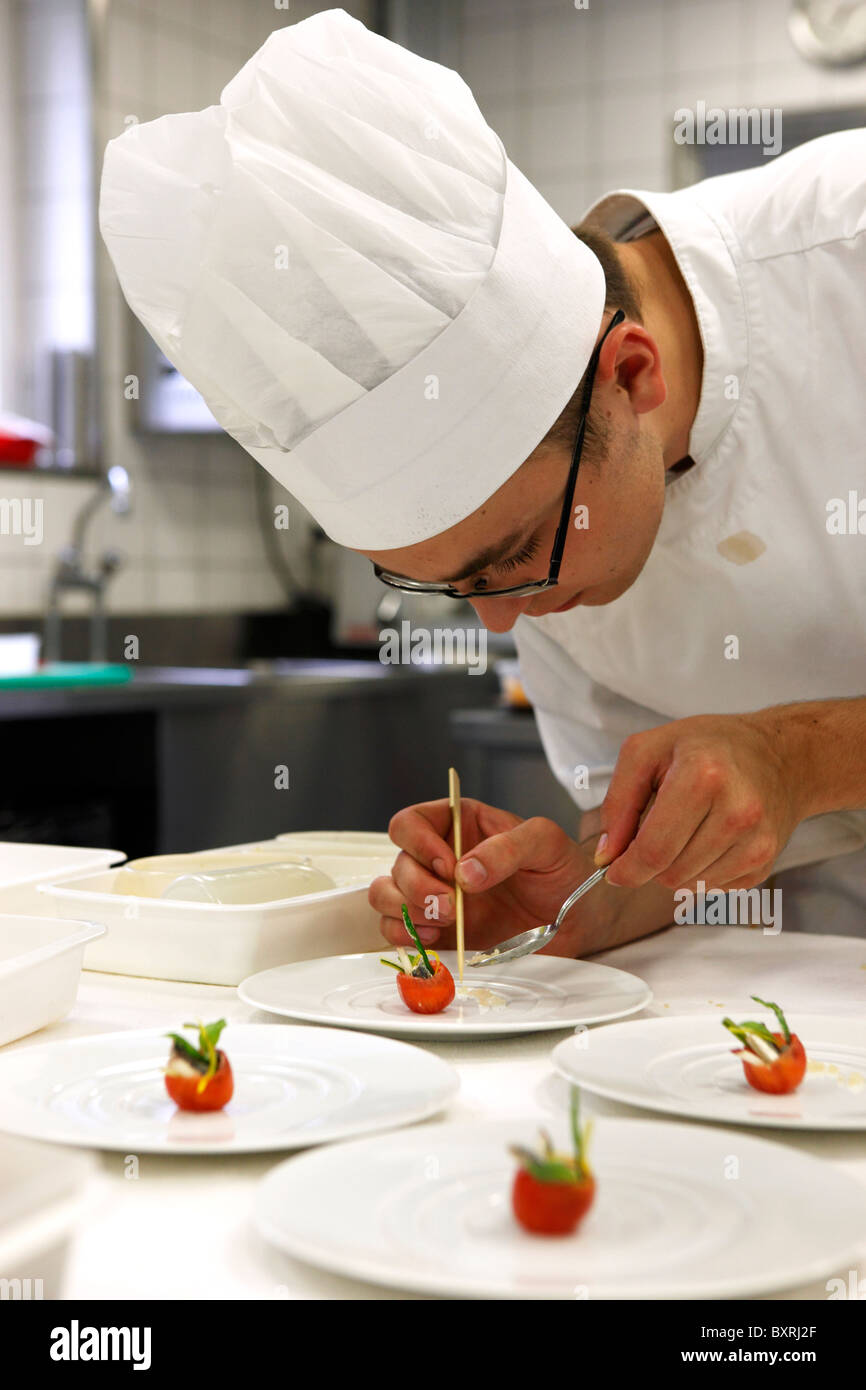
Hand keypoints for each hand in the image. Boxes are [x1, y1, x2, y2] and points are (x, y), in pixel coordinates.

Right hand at [369, 797, 589, 954]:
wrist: (579, 919)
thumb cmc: (564, 870)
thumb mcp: (546, 844)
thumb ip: (508, 847)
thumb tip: (466, 872)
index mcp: (459, 826)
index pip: (411, 822)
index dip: (419, 843)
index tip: (448, 867)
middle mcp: (439, 859)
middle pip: (397, 863)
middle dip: (419, 887)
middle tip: (454, 905)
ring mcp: (436, 897)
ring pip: (385, 895)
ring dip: (407, 910)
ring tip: (446, 921)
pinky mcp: (437, 932)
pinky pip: (396, 931)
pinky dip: (406, 936)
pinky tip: (437, 938)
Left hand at [596, 712, 805, 890]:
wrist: (780, 755)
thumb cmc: (710, 746)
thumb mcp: (649, 750)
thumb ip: (618, 801)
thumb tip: (607, 854)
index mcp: (703, 777)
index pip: (653, 850)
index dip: (625, 868)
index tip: (612, 869)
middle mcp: (737, 812)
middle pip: (669, 873)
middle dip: (648, 864)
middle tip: (652, 832)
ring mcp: (757, 841)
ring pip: (688, 885)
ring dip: (673, 868)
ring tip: (684, 829)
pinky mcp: (766, 861)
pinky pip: (712, 887)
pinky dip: (699, 871)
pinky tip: (707, 839)